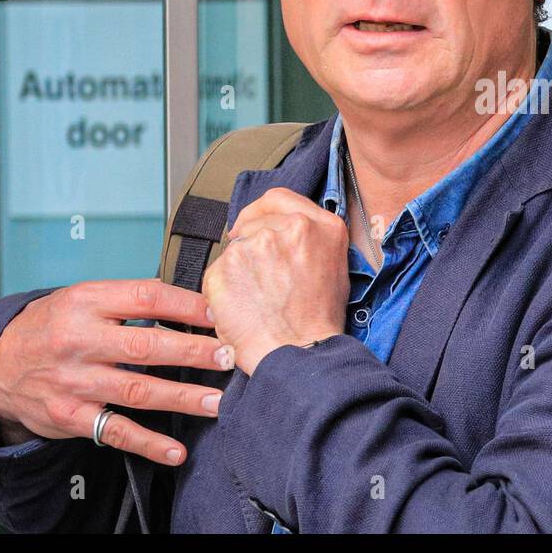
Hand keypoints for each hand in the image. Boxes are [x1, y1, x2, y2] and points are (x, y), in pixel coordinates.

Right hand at [0, 279, 232, 465]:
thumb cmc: (54, 326)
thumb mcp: (84, 298)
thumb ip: (130, 300)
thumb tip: (192, 302)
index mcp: (87, 302)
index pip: (145, 297)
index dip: (186, 305)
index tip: (218, 315)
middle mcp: (79, 341)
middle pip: (145, 346)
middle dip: (192, 352)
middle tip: (228, 356)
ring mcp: (75, 382)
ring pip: (137, 391)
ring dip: (182, 398)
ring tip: (217, 401)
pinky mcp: (70, 417)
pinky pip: (115, 432)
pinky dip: (148, 444)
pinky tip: (176, 451)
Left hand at [201, 186, 348, 375]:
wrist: (301, 353)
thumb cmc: (318, 322)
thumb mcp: (334, 270)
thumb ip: (311, 242)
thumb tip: (286, 235)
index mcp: (322, 226)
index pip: (279, 199)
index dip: (260, 213)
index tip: (253, 225)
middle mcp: (291, 227)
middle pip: (252, 223)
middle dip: (249, 246)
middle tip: (256, 277)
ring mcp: (256, 244)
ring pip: (234, 249)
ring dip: (238, 270)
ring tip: (255, 300)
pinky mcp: (226, 265)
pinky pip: (217, 272)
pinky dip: (223, 290)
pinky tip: (242, 308)